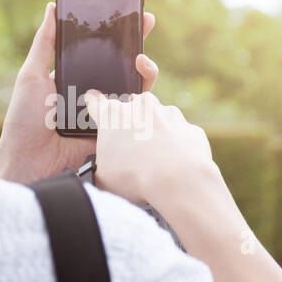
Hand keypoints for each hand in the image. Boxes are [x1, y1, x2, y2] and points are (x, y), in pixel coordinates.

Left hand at [0, 2, 156, 183]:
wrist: (29, 162)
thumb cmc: (25, 120)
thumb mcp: (32, 75)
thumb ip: (44, 43)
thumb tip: (53, 8)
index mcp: (75, 76)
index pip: (101, 50)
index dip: (116, 32)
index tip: (130, 12)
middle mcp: (94, 92)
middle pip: (123, 66)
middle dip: (138, 43)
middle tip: (147, 23)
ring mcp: (107, 112)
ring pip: (135, 89)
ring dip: (145, 71)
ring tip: (141, 61)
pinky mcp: (115, 132)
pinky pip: (135, 116)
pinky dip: (142, 102)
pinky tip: (140, 89)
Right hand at [82, 89, 219, 209]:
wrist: (176, 179)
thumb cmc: (134, 177)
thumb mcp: (102, 178)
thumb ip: (99, 168)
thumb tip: (102, 174)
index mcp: (112, 116)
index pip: (96, 102)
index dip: (94, 103)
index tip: (94, 102)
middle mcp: (140, 107)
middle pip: (131, 107)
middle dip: (130, 123)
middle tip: (130, 148)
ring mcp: (167, 113)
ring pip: (157, 117)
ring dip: (155, 131)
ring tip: (154, 158)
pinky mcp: (188, 126)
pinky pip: (180, 134)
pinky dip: (177, 144)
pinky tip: (174, 162)